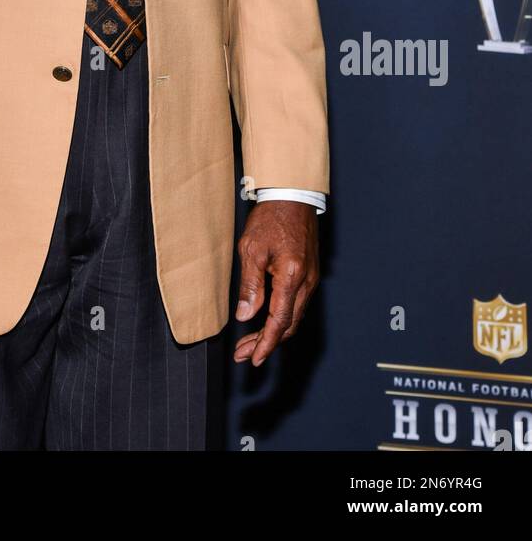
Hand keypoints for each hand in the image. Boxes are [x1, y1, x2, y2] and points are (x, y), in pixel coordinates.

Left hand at [233, 200, 318, 366]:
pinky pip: (296, 304)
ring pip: (293, 316)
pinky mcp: (309, 273)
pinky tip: (265, 320)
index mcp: (292, 276)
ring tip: (249, 342)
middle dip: (266, 343)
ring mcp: (310, 278)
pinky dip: (281, 318)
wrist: (292, 195)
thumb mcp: (251, 249)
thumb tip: (245, 315)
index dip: (265, 343)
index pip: (279, 321)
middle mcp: (306, 282)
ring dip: (272, 332)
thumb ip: (250, 285)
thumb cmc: (271, 217)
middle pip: (288, 325)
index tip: (253, 358)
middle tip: (244, 354)